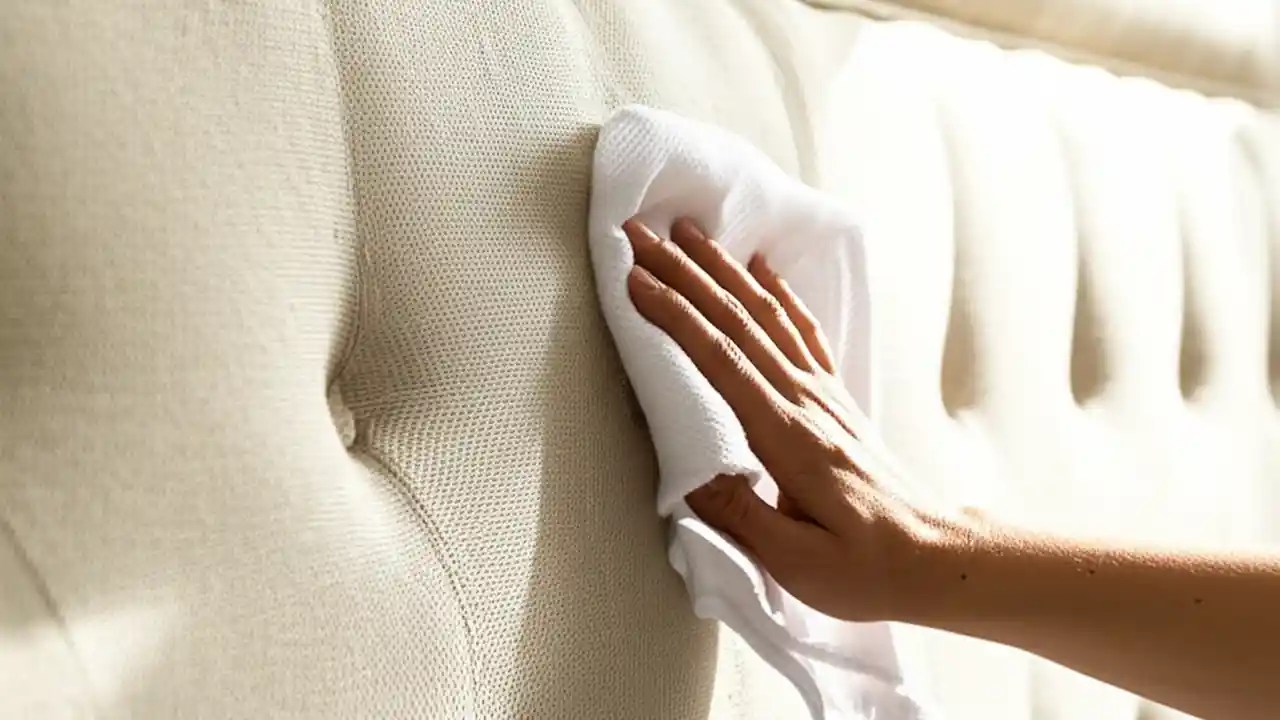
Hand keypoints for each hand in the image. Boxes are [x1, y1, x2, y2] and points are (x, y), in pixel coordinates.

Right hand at [623, 217, 955, 621]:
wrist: (936, 558)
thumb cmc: (865, 567)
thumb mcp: (795, 561)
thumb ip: (738, 514)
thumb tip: (686, 471)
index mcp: (788, 437)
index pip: (721, 359)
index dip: (674, 315)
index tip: (633, 279)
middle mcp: (806, 401)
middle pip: (737, 320)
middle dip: (684, 273)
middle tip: (639, 235)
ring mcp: (824, 394)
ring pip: (767, 314)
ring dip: (723, 269)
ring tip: (688, 233)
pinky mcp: (835, 399)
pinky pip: (802, 329)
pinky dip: (777, 292)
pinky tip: (761, 268)